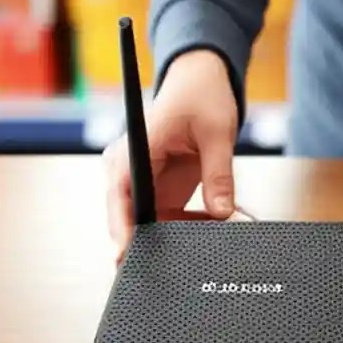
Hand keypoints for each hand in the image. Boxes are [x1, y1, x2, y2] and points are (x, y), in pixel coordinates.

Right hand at [103, 49, 239, 261]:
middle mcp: (129, 167)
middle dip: (151, 239)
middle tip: (179, 260)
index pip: (119, 193)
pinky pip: (169, 219)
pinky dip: (191, 224)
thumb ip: (219, 175)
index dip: (121, 225)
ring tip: (216, 225)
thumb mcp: (218, 133)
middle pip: (129, 215)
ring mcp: (142, 182)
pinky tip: (216, 218)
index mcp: (134, 147)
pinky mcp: (158, 190)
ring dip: (181, 231)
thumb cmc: (201, 96)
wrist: (201, 82)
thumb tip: (223, 213)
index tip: (126, 251)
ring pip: (151, 223)